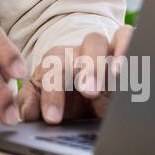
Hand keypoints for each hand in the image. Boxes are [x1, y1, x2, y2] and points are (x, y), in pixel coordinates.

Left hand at [17, 25, 132, 123]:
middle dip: (79, 71)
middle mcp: (74, 53)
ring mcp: (99, 50)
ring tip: (112, 78)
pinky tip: (127, 67)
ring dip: (101, 61)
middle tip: (88, 92)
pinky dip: (127, 45)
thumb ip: (32, 104)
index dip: (51, 95)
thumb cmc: (67, 97)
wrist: (90, 90)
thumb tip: (27, 112)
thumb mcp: (48, 103)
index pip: (48, 73)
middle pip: (74, 52)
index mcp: (53, 63)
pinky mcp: (122, 49)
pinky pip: (125, 36)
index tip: (52, 118)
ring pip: (96, 42)